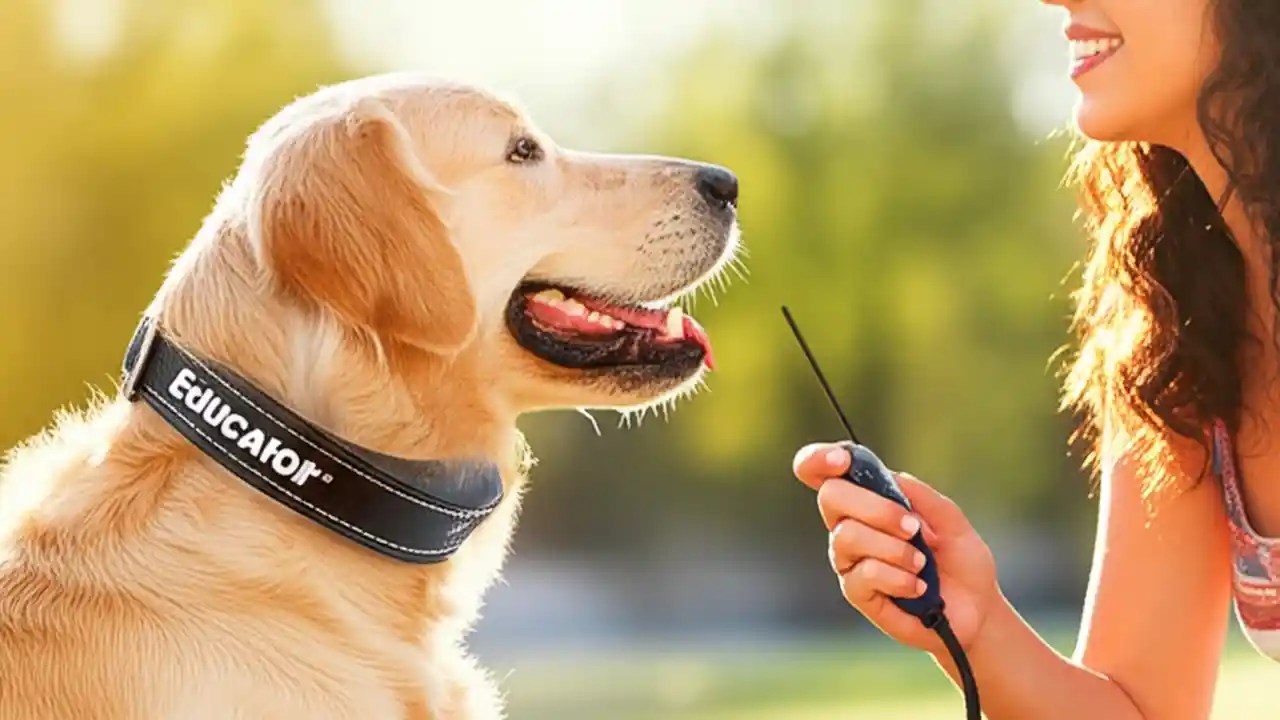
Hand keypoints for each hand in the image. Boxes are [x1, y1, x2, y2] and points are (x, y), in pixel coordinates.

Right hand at [792, 443, 999, 656]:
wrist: (976, 609)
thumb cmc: (960, 560)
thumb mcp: (951, 520)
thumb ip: (921, 496)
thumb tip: (891, 477)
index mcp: (867, 501)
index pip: (822, 473)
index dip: (819, 459)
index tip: (842, 459)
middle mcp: (849, 527)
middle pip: (831, 497)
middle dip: (875, 508)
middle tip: (913, 528)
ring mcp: (849, 560)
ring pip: (847, 536)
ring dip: (894, 549)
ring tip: (922, 564)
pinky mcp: (857, 593)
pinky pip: (865, 574)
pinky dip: (899, 578)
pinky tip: (919, 588)